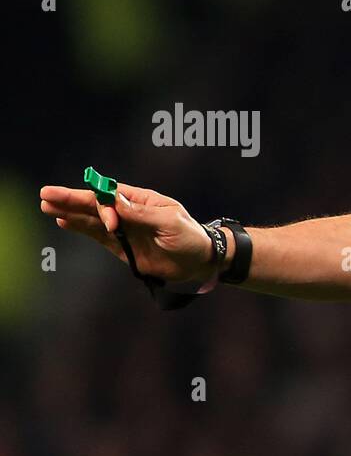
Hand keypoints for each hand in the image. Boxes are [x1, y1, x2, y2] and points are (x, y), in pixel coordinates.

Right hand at [39, 181, 214, 283]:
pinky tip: (63, 221)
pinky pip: (97, 236)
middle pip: (94, 204)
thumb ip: (141, 215)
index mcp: (141, 200)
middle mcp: (128, 212)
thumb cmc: (190, 236)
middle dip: (71, 200)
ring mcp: (123, 229)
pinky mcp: (121, 246)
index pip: (112, 196)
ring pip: (91, 219)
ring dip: (69, 213)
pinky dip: (80, 228)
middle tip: (45, 194)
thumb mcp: (170, 222)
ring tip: (46, 206)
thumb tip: (114, 203)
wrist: (200, 261)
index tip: (109, 222)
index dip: (102, 205)